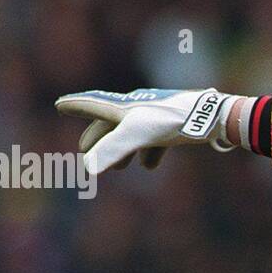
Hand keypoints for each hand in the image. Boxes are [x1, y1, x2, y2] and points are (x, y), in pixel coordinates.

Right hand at [55, 88, 237, 174]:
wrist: (212, 117)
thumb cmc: (173, 121)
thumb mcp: (139, 134)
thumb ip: (113, 149)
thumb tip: (87, 168)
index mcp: (124, 107)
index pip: (93, 105)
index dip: (76, 106)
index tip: (59, 104)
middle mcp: (138, 109)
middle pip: (111, 123)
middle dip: (98, 137)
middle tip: (84, 148)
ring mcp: (157, 118)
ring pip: (133, 134)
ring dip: (122, 151)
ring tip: (118, 168)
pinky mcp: (174, 128)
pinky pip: (156, 141)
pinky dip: (148, 154)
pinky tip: (149, 167)